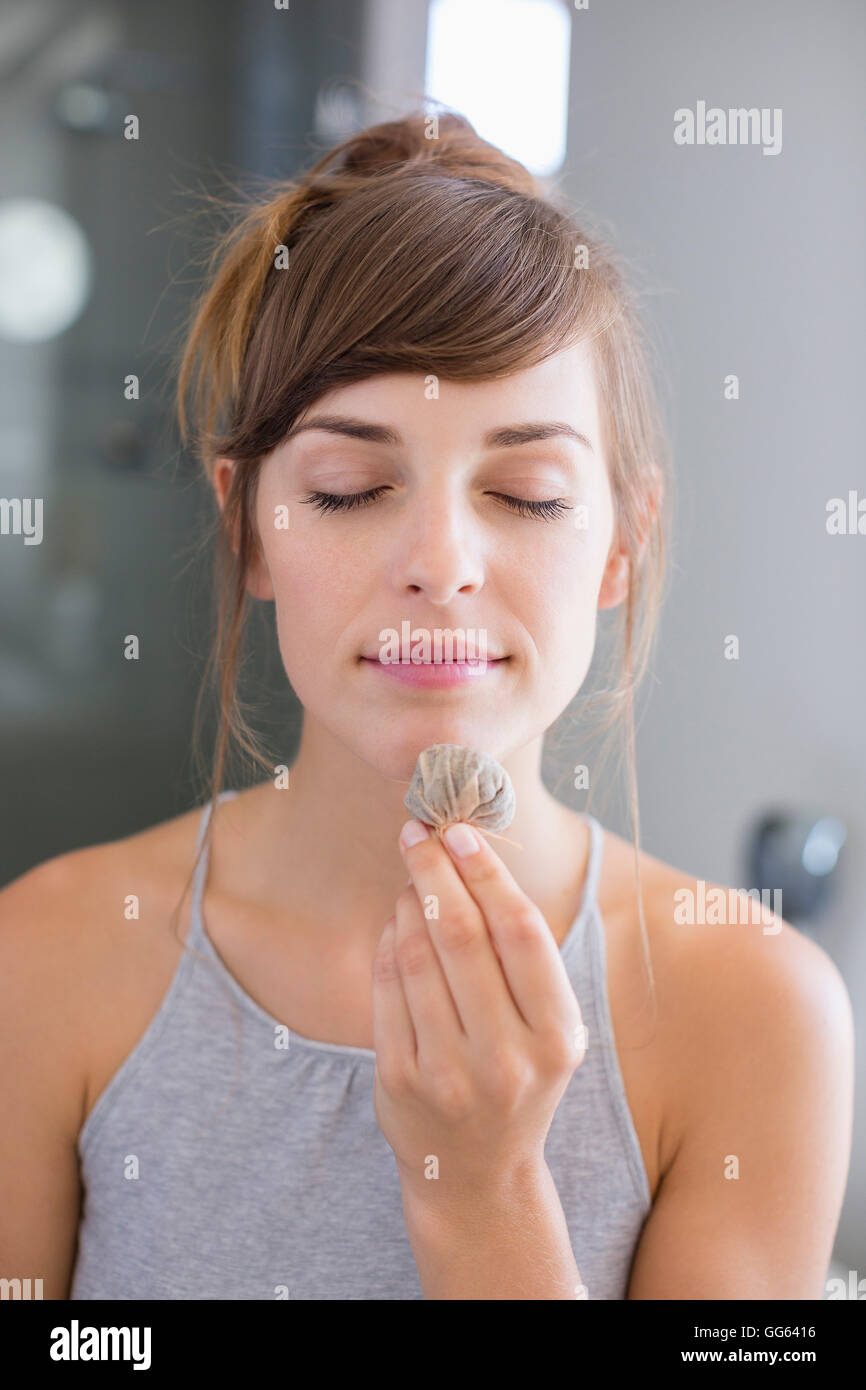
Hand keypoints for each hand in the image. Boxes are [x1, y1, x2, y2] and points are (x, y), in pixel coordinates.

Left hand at [371, 818, 586, 1209]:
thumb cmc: (519, 1078)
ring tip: (410, 877)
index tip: (462, 831)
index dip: (488, 873)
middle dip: (435, 871)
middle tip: (419, 832)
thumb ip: (523, 958)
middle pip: (461, 936)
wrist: (477, 1176)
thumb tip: (472, 860)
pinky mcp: (399, 1083)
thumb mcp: (548, 1030)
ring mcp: (448, 1074)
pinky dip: (387, 943)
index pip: (520, 933)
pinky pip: (386, 989)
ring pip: (417, 957)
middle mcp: (506, 1058)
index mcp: (557, 1037)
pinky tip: (394, 922)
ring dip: (407, 902)